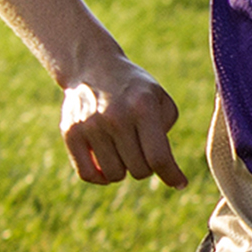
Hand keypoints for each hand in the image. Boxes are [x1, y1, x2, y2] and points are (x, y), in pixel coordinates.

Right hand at [59, 56, 187, 187]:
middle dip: (146, 167)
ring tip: (123, 150)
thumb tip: (163, 166)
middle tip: (143, 151)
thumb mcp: (159, 98)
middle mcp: (115, 117)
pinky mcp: (71, 133)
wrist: (93, 67)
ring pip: (114, 175)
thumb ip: (165, 129)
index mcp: (142, 107)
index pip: (158, 157)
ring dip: (123, 170)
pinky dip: (100, 177)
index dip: (172, 176)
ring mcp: (91, 126)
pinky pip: (88, 174)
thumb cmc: (134, 89)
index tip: (181, 184)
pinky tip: (107, 164)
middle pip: (139, 170)